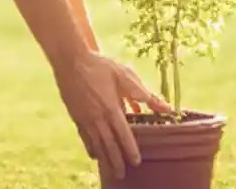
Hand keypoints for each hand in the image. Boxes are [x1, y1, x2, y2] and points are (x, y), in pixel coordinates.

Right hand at [52, 51, 172, 179]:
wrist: (70, 60)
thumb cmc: (100, 65)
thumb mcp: (125, 75)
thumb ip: (144, 94)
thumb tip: (165, 106)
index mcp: (111, 107)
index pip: (123, 134)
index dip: (130, 149)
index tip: (136, 162)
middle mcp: (97, 117)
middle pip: (108, 145)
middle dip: (116, 161)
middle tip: (122, 175)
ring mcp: (85, 118)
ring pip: (96, 144)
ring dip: (104, 158)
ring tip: (111, 170)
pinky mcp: (76, 116)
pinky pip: (84, 137)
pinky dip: (90, 147)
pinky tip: (94, 154)